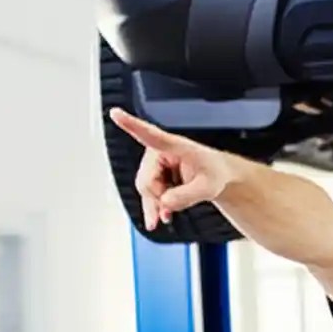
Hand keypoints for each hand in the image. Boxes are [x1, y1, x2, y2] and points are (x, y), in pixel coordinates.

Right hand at [109, 108, 235, 229]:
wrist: (216, 177)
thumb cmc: (214, 173)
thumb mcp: (208, 187)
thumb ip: (186, 196)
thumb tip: (164, 203)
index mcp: (175, 146)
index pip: (151, 135)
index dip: (132, 125)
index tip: (116, 113)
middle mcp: (160, 152)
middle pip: (146, 180)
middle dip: (159, 197)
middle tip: (175, 205)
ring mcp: (154, 165)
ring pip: (145, 190)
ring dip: (157, 204)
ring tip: (170, 214)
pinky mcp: (153, 176)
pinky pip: (146, 195)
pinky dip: (153, 208)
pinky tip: (160, 218)